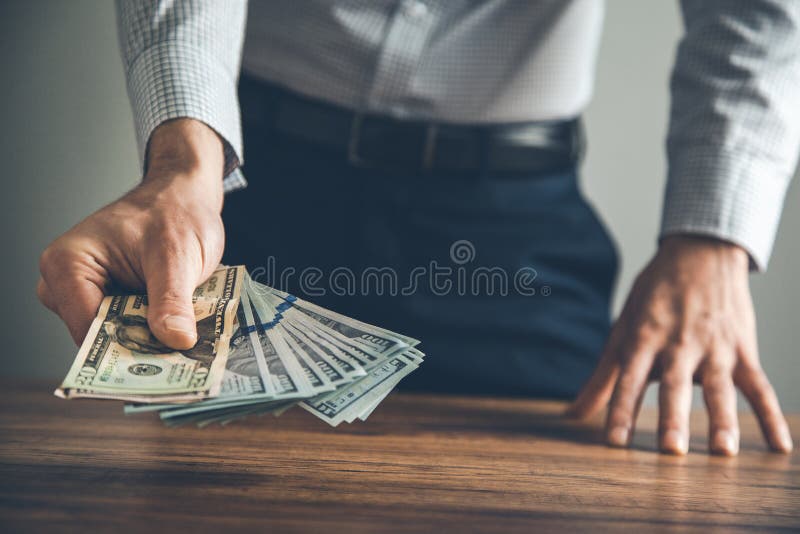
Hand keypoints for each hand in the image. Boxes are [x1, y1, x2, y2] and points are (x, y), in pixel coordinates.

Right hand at [38, 119, 224, 348]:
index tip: (163, 375)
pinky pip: (126, 329)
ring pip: (115, 338)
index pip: (87, 330)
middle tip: (183, 368)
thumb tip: (176, 340)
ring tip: (187, 348)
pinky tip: (181, 337)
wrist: (183, 196)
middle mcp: (65, 284)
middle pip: (99, 339)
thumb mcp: (176, 255)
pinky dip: (153, 334)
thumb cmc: (174, 212)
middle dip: (140, 352)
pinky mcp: (107, 303)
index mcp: (67, 265)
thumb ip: (172, 298)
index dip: (125, 355)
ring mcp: (84, 295)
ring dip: (150, 345)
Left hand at [567, 235, 792, 454]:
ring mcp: (714, 347)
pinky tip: (780, 446)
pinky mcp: (742, 349)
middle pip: (674, 385)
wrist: (701, 252)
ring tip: (723, 450)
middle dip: (673, 417)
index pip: (629, 379)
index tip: (615, 441)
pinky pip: (759, 386)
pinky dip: (770, 416)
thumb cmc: (654, 296)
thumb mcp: (623, 328)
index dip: (621, 409)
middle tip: (671, 449)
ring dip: (722, 419)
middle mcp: (678, 344)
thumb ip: (602, 378)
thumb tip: (572, 415)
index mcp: (643, 338)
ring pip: (719, 387)